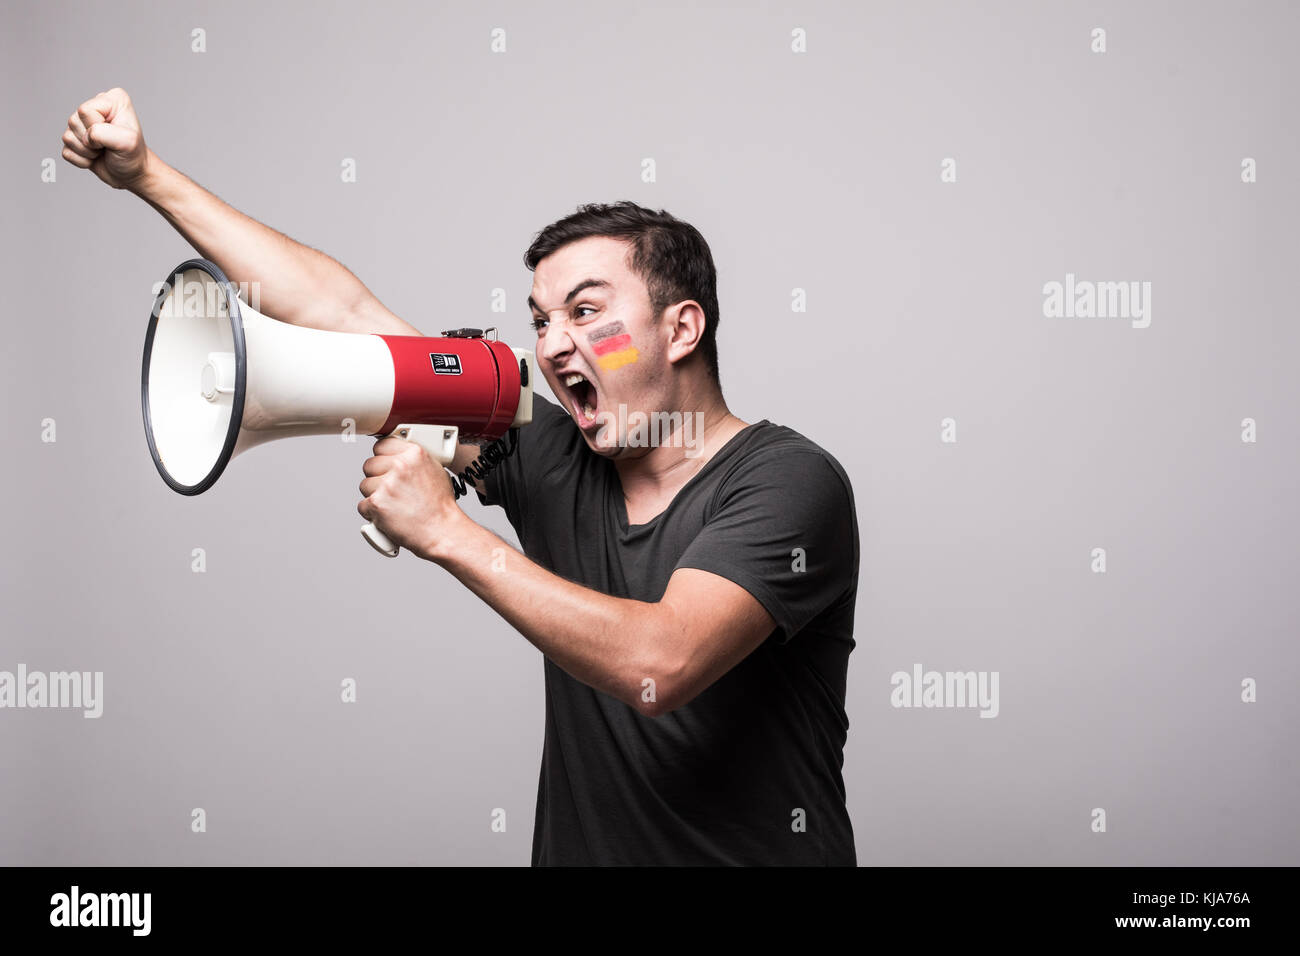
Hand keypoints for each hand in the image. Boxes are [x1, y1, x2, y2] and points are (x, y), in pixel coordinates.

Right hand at [62, 88, 150, 189]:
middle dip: (91, 141)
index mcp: (112, 99)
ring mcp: (83, 122)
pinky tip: (95, 157)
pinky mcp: (74, 138)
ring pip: (67, 137)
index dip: (96, 128)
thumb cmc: (133, 156)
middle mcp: (96, 106)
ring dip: (86, 151)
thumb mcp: (128, 142)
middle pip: (73, 121)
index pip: (85, 110)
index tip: (114, 136)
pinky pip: (66, 151)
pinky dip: (82, 160)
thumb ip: (105, 133)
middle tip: (108, 146)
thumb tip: (88, 136)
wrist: (132, 174)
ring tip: (103, 151)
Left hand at [358, 436, 462, 560]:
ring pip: (364, 485)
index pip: (382, 445)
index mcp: (415, 454)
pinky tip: (389, 516)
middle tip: (392, 490)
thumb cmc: (441, 507)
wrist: (442, 531)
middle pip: (370, 465)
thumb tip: (398, 457)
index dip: (383, 457)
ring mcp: (387, 485)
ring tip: (393, 505)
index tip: (385, 465)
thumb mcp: (435, 472)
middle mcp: (400, 466)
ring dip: (374, 496)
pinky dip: (372, 514)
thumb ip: (414, 461)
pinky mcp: (376, 503)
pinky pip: (363, 505)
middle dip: (377, 478)